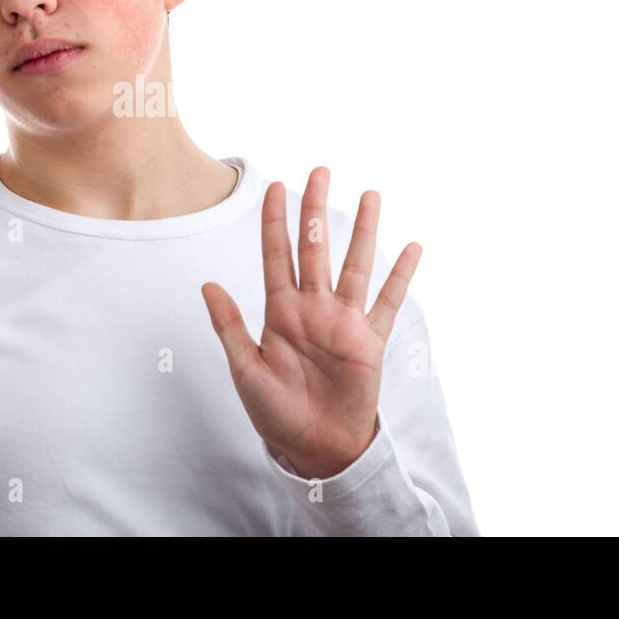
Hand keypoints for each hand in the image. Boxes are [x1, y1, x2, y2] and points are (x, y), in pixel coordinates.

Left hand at [200, 167, 420, 479]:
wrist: (314, 447)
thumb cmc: (275, 412)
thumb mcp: (244, 369)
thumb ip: (229, 326)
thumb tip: (207, 284)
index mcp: (280, 311)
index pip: (276, 254)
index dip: (275, 220)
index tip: (274, 185)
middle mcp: (313, 308)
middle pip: (315, 248)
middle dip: (315, 210)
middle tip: (320, 171)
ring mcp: (343, 321)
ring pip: (354, 264)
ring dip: (361, 230)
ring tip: (368, 194)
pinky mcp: (369, 341)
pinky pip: (388, 302)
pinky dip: (401, 276)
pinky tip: (411, 247)